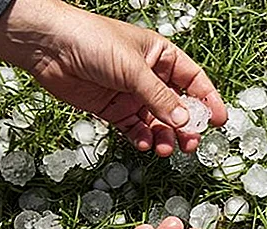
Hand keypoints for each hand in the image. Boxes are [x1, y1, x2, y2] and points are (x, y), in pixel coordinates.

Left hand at [0, 0, 226, 155]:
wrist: (47, 47)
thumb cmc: (92, 41)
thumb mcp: (133, 68)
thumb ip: (160, 97)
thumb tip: (184, 122)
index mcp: (161, 56)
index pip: (194, 80)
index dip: (208, 100)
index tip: (219, 121)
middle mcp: (150, 77)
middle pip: (177, 106)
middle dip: (186, 126)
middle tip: (190, 143)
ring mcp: (132, 95)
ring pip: (158, 122)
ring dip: (164, 136)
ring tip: (165, 149)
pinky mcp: (113, 110)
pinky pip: (135, 129)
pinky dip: (142, 139)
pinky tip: (144, 144)